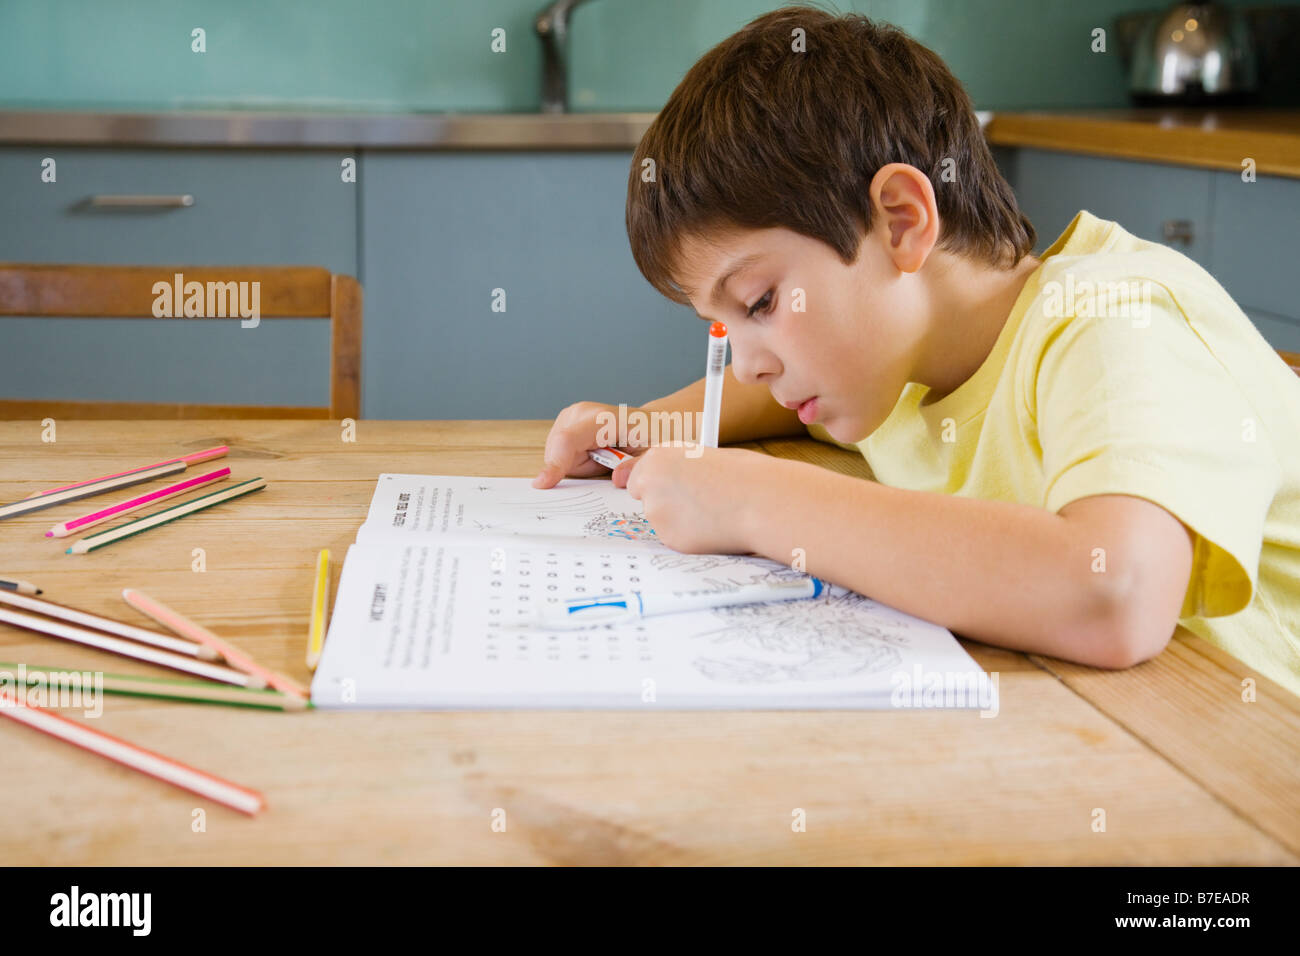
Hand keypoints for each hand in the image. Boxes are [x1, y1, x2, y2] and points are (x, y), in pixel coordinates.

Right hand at [532, 401, 654, 488]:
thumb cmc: (653, 438)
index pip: (568, 440)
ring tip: (605, 456)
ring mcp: (569, 416)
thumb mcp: (656, 455)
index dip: (554, 463)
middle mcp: (581, 412)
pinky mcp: (564, 424)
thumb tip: (617, 479)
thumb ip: (638, 467)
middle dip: (581, 468)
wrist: (650, 423)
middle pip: (557, 454)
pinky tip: (595, 453)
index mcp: (604, 418)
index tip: (542, 484)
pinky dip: (577, 461)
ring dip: (580, 464)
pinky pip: (560, 456)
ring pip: (557, 457)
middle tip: (611, 461)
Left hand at [613, 443, 762, 553]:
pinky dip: (689, 536)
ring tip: (712, 512)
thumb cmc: (743, 475)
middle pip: (647, 499)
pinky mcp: (670, 539)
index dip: (657, 483)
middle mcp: (650, 486)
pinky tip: (713, 527)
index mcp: (658, 458)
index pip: (638, 476)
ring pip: (662, 520)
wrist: (761, 502)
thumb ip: (678, 467)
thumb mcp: (706, 458)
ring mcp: (658, 515)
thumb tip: (670, 479)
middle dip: (667, 501)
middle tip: (699, 500)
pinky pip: (675, 538)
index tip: (667, 488)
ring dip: (679, 519)